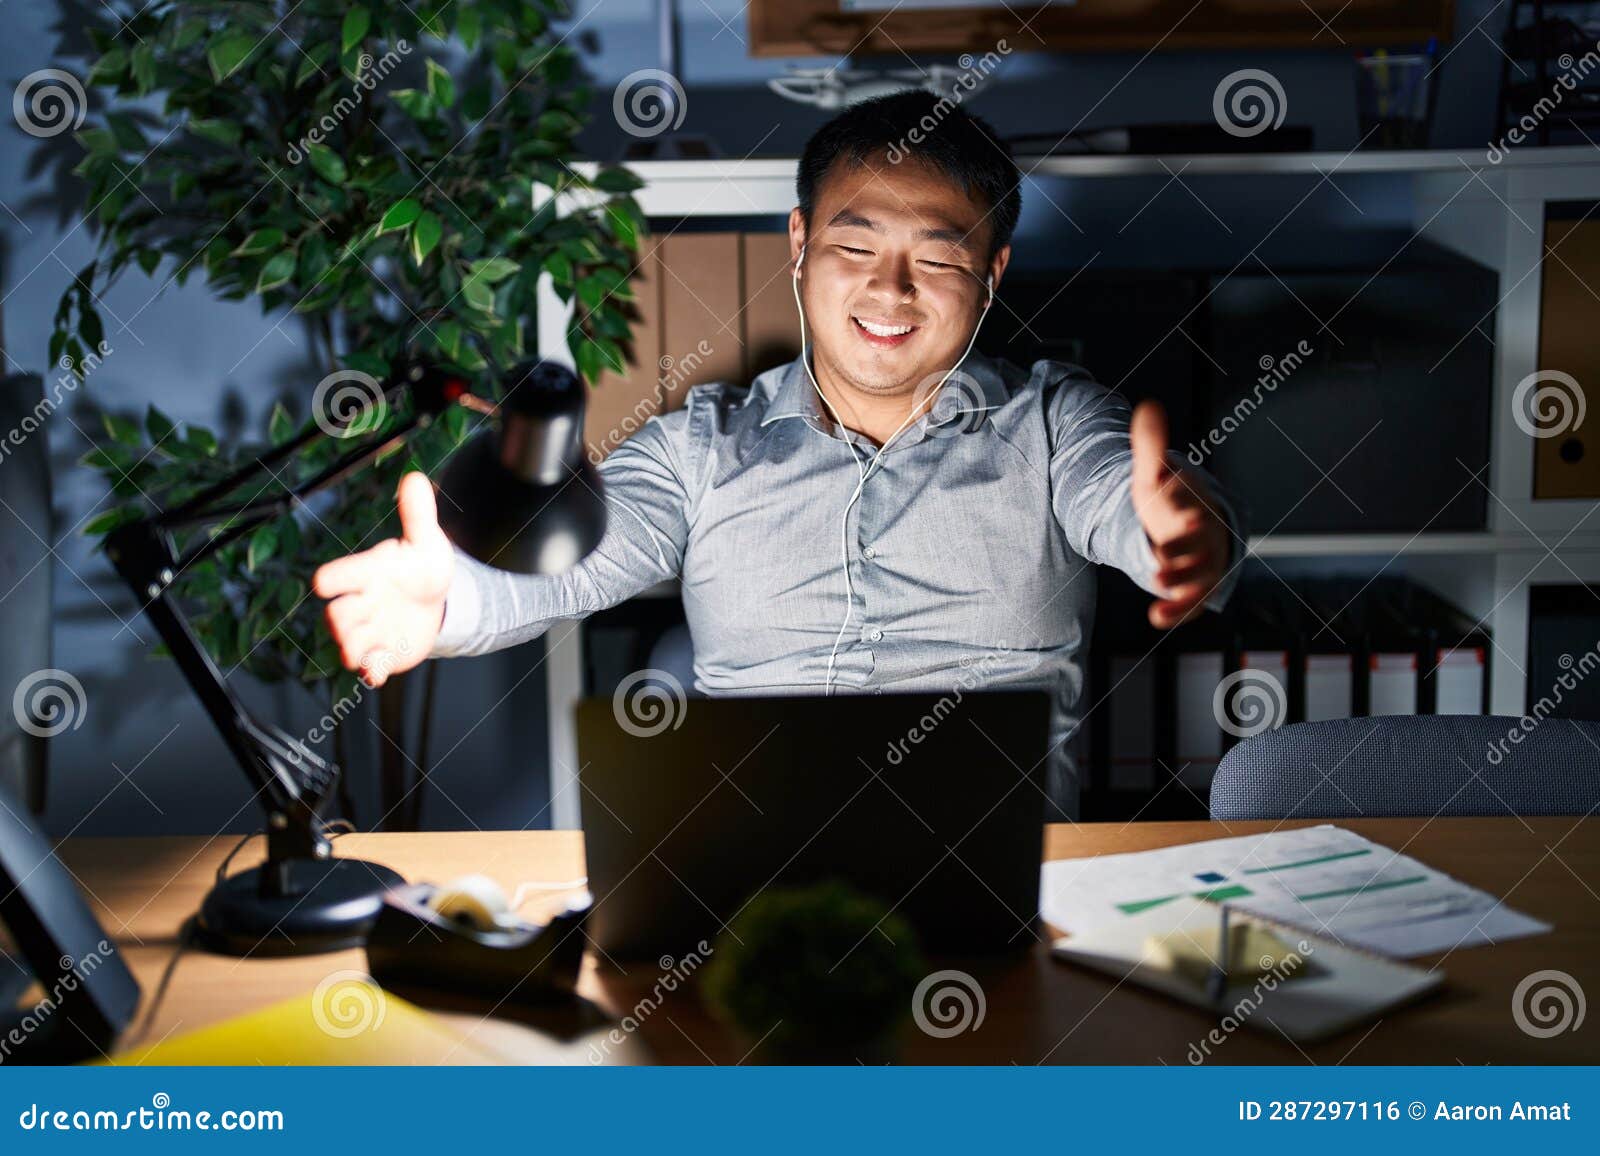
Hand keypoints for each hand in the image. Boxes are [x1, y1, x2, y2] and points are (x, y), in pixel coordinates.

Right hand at [313, 471, 453, 686]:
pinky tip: (382, 670)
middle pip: (335, 618)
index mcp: (364, 574)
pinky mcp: (381, 655)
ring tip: (381, 640)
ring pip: (347, 647)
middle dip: (350, 620)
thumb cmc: (423, 566)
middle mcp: (358, 604)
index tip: (326, 583)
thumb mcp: (427, 541)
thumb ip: (418, 514)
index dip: (330, 580)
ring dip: (361, 646)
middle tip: (378, 612)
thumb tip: (416, 477)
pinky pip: (368, 670)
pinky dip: (373, 671)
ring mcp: (368, 632)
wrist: (438, 601)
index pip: (332, 577)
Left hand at [1129, 400, 1230, 629]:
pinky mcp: (1195, 589)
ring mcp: (1201, 564)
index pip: (1190, 502)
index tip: (1180, 505)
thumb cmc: (1171, 502)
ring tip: (1157, 582)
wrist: (1192, 531)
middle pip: (1197, 543)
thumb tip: (1148, 406)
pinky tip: (1154, 617)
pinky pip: (1189, 602)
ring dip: (1179, 580)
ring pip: (1196, 575)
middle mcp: (1203, 536)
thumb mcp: (1154, 477)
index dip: (1185, 503)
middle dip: (1184, 548)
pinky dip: (1175, 610)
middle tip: (1165, 552)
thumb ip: (1149, 447)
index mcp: (1193, 504)